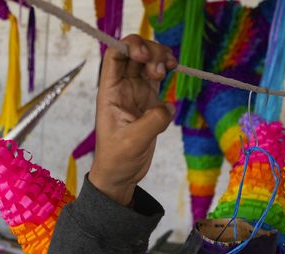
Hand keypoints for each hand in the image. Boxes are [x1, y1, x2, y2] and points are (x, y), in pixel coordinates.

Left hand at [90, 35, 176, 205]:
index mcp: (109, 92)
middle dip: (150, 51)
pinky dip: (167, 68)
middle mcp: (122, 87)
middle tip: (160, 70)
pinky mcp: (149, 101)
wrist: (120, 175)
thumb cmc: (117, 159)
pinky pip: (158, 75)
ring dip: (160, 57)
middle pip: (134, 52)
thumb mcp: (134, 141)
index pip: (114, 56)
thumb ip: (153, 121)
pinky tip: (174, 70)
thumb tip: (168, 107)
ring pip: (148, 61)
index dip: (130, 47)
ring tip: (170, 68)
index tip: (144, 58)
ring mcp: (136, 92)